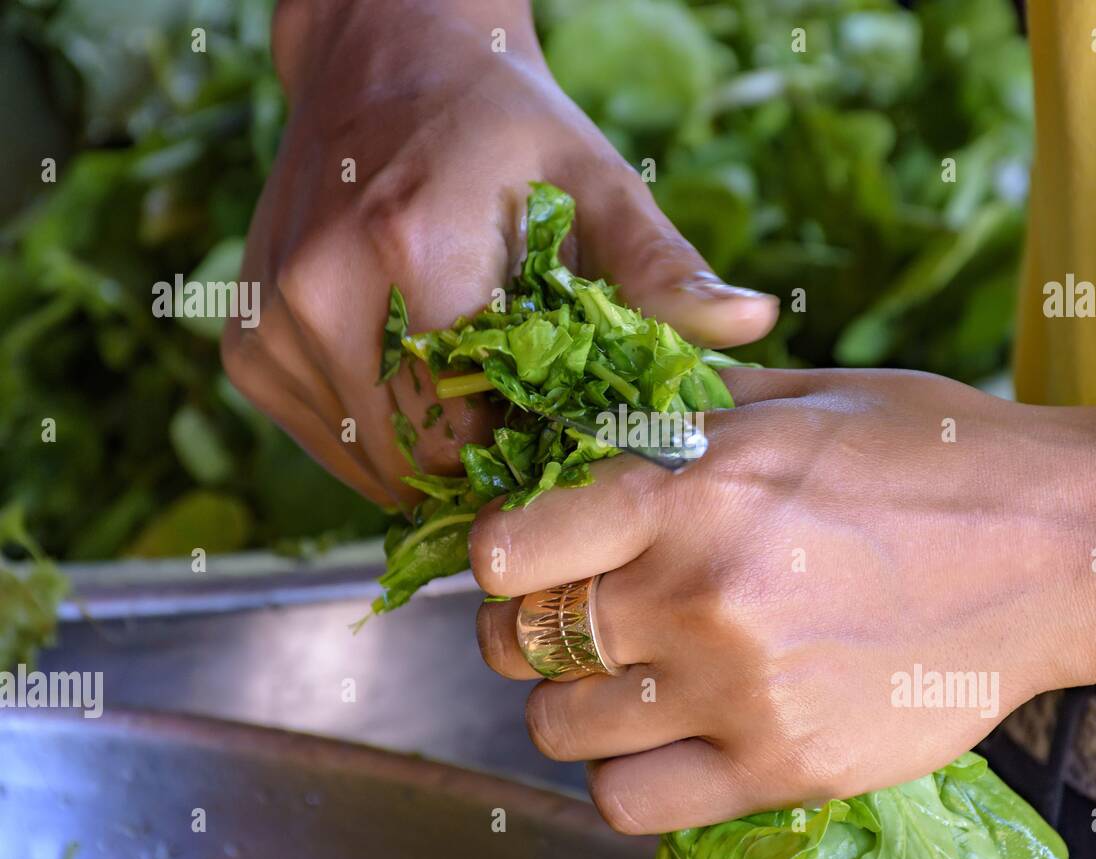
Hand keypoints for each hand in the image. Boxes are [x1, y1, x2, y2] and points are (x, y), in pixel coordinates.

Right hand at [222, 0, 776, 504]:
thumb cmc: (506, 130)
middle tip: (528, 426)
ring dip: (432, 456)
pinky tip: (420, 381)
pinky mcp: (247, 347)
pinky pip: (329, 440)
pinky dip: (382, 436)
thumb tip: (756, 323)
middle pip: (417, 464)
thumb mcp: (600, 185)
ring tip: (476, 395)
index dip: (528, 460)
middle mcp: (319, 298)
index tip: (565, 440)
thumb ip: (667, 270)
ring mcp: (270, 327)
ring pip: (368, 466)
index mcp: (413, 258)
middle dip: (482, 466)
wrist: (383, 63)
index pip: (474, 439)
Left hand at [471, 368, 1095, 831]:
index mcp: (694, 487)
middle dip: (519, 627)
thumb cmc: (934, 458)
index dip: (496, 552)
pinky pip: (630, 803)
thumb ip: (682, 410)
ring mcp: (741, 690)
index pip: (506, 549)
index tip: (520, 553)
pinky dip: (625, 773)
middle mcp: (702, 594)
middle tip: (565, 613)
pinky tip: (666, 732)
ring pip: (558, 729)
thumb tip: (590, 418)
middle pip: (515, 643)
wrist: (1062, 548)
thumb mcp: (802, 397)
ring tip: (623, 674)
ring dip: (570, 702)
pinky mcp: (786, 764)